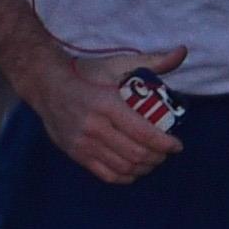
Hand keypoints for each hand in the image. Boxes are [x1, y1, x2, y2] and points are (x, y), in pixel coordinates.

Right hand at [28, 46, 185, 186]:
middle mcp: (94, 126)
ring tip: (153, 161)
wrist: (47, 85)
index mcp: (107, 104)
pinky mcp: (75, 153)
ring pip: (122, 166)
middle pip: (135, 153)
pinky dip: (124, 176)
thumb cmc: (87, 74)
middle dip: (157, 157)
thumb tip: (182, 52)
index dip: (165, 144)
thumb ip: (153, 61)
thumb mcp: (119, 64)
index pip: (143, 132)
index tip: (177, 145)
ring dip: (143, 168)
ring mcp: (83, 142)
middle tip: (166, 153)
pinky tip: (134, 170)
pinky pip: (104, 174)